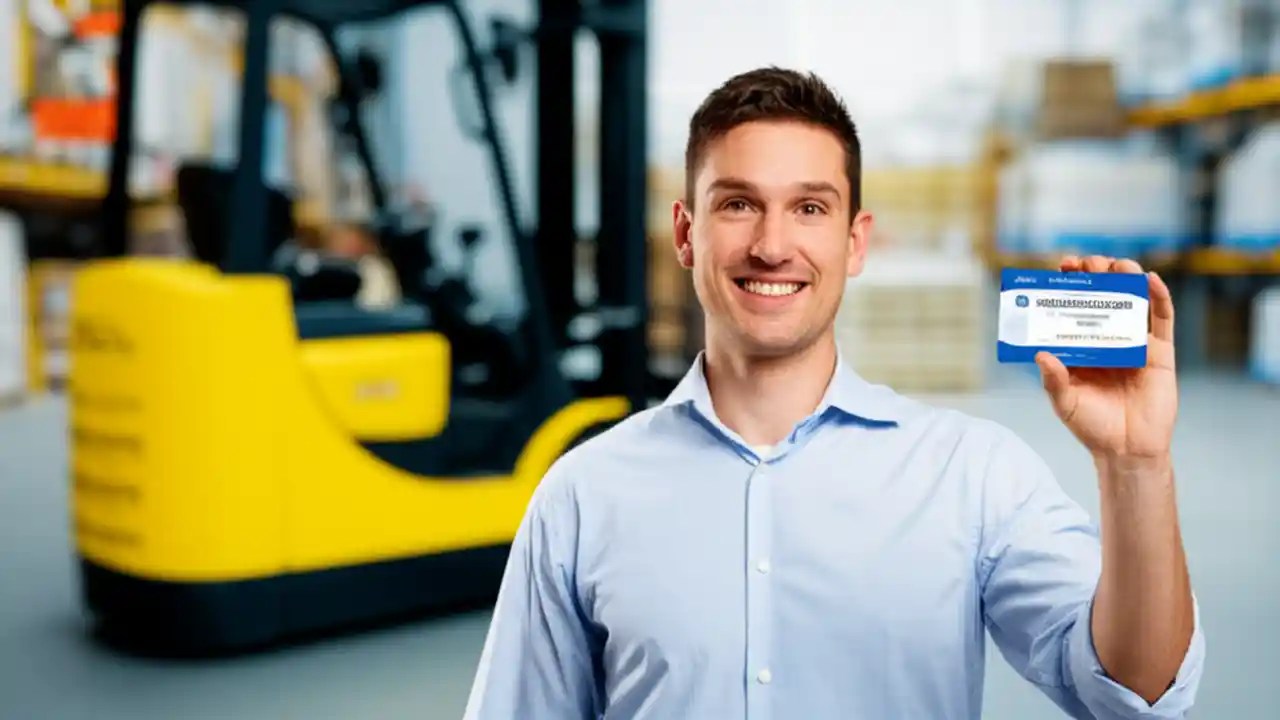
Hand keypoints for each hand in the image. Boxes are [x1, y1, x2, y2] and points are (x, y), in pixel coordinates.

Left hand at [1035, 255, 1176, 461]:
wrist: (1127, 450)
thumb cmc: (1093, 426)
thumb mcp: (1065, 402)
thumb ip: (1053, 379)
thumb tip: (1040, 353)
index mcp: (1082, 346)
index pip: (1074, 306)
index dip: (1069, 285)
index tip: (1062, 267)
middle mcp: (1107, 339)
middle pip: (1102, 296)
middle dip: (1094, 274)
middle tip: (1085, 264)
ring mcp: (1135, 342)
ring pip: (1132, 300)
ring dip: (1125, 276)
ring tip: (1115, 265)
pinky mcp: (1161, 352)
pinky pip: (1162, 319)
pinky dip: (1158, 296)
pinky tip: (1149, 279)